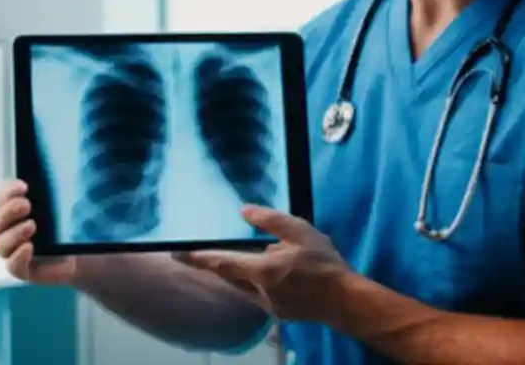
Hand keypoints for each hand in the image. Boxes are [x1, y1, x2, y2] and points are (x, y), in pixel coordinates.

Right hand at [0, 179, 77, 285]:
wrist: (78, 255)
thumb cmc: (67, 227)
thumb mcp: (63, 208)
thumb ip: (53, 195)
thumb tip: (53, 176)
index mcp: (12, 210)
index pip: (1, 197)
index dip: (8, 190)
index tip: (24, 186)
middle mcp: (7, 231)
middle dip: (8, 211)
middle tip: (26, 205)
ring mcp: (12, 252)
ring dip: (14, 233)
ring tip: (32, 226)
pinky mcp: (22, 270)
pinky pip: (12, 266)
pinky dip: (18, 256)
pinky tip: (29, 248)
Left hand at [176, 205, 353, 322]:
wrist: (347, 301)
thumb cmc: (324, 264)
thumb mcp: (301, 232)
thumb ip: (271, 221)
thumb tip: (245, 211)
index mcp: (262, 272)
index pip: (221, 263)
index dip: (197, 258)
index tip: (177, 253)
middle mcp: (260, 292)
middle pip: (230, 276)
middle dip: (220, 264)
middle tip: (209, 252)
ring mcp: (270, 306)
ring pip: (244, 286)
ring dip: (242, 273)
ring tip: (254, 256)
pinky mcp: (280, 313)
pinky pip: (259, 294)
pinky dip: (258, 281)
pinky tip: (276, 271)